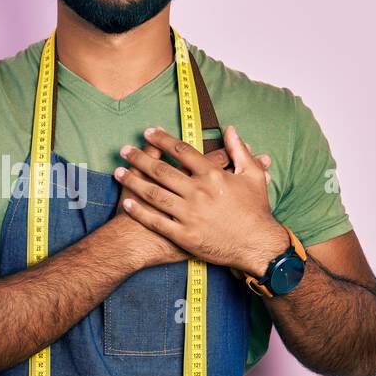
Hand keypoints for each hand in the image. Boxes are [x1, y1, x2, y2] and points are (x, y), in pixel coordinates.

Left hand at [115, 124, 287, 277]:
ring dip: (133, 181)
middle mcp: (198, 193)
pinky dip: (139, 212)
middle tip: (124, 149)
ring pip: (154, 194)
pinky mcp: (184, 236)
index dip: (162, 139)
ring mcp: (189, 215)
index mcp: (212, 175)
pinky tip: (126, 202)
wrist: (258, 246)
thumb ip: (239, 150)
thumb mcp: (253, 176)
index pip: (181, 151)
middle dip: (139, 158)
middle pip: (161, 170)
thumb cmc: (256, 210)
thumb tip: (231, 129)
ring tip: (118, 171)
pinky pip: (156, 221)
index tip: (148, 132)